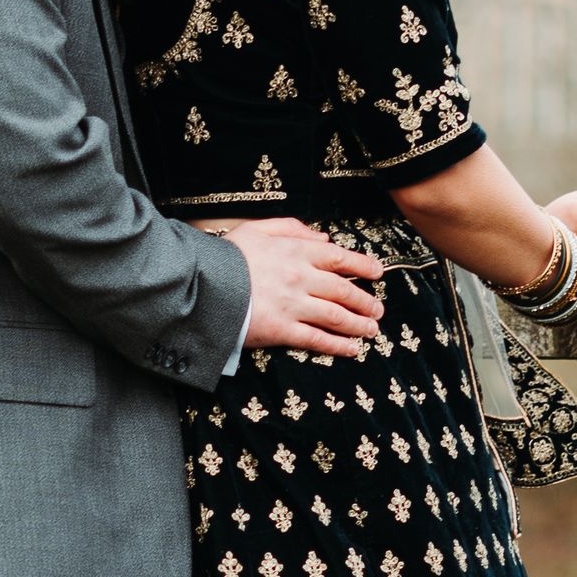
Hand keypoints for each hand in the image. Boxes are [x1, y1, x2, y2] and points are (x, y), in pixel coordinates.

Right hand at [206, 216, 385, 353]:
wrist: (199, 284)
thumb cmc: (226, 256)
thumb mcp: (257, 228)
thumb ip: (291, 228)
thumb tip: (322, 237)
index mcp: (296, 251)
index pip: (340, 258)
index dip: (363, 266)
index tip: (378, 273)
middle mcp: (300, 278)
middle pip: (343, 290)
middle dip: (365, 301)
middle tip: (378, 309)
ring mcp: (293, 305)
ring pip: (337, 316)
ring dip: (359, 324)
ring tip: (372, 330)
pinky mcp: (282, 330)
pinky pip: (317, 339)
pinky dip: (338, 345)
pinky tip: (352, 349)